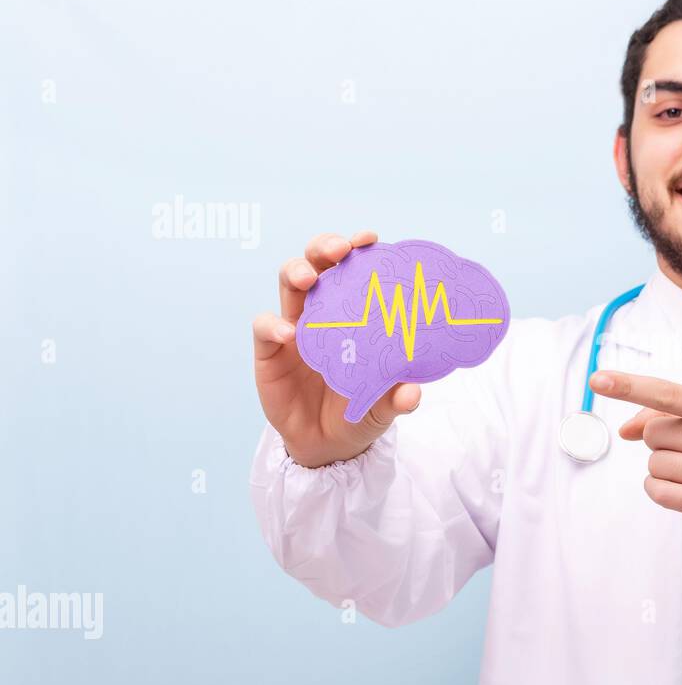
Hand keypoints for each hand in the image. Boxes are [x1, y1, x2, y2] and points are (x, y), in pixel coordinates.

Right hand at [252, 231, 421, 467]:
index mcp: (354, 314)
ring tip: (308, 278)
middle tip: (340, 250)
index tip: (369, 238)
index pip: (354, 271)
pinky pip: (264, 328)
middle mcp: (323, 312)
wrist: (327, 446)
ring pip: (288, 284)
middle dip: (324, 248)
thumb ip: (397, 399)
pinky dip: (272, 325)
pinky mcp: (269, 352)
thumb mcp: (382, 408)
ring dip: (297, 272)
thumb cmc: (359, 413)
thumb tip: (413, 392)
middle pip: (317, 264)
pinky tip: (288, 334)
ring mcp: (294, 328)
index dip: (358, 249)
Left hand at [589, 370, 681, 547]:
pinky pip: (660, 492)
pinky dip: (661, 491)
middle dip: (661, 445)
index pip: (669, 393)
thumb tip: (625, 429)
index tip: (598, 379)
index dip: (630, 386)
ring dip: (663, 471)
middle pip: (654, 434)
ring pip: (655, 465)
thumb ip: (674, 419)